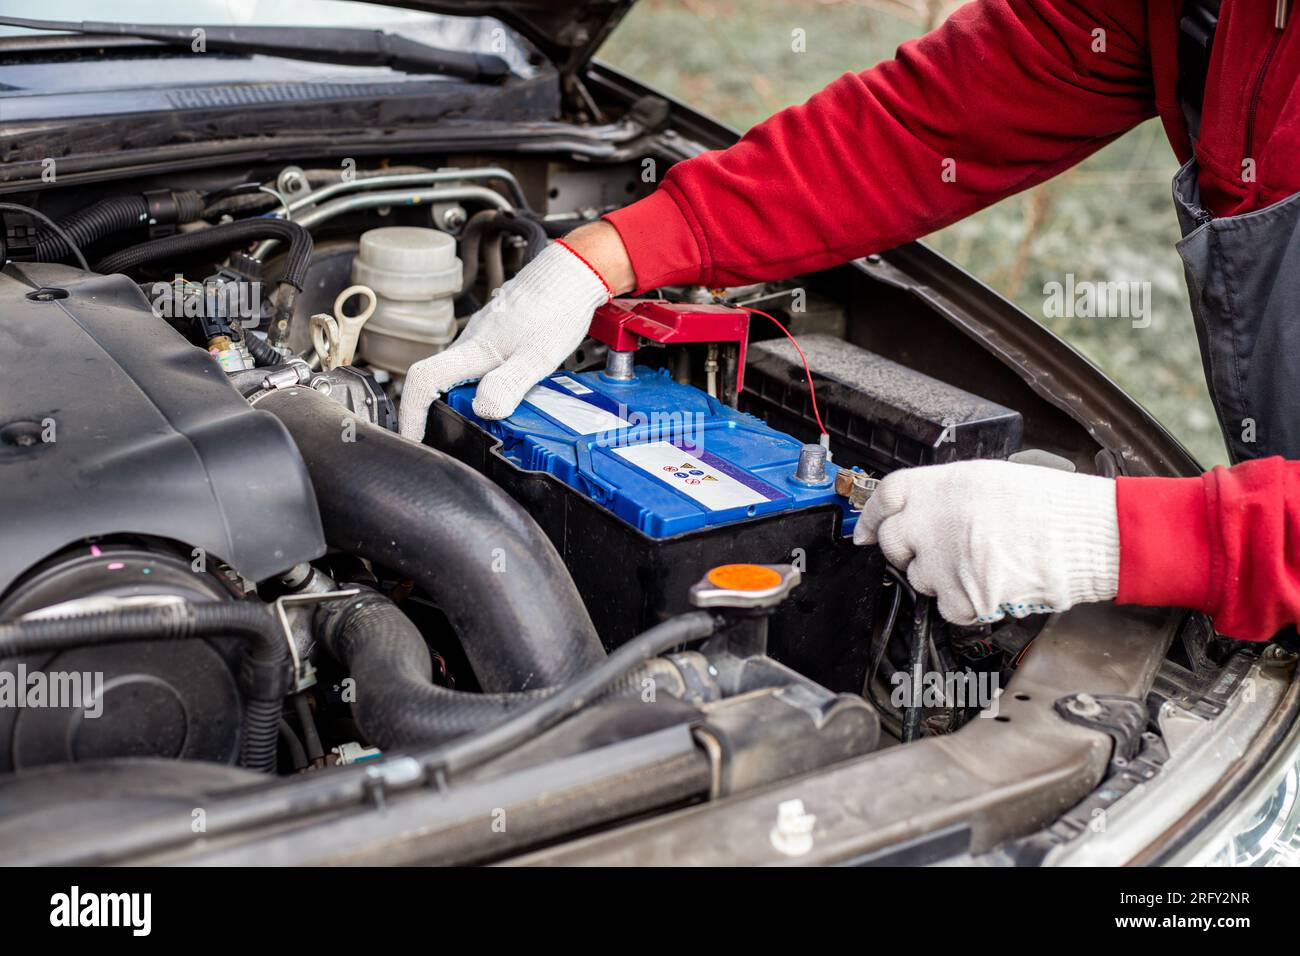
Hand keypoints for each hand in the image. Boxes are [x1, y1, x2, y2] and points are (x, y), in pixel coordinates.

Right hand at [398, 222, 634, 439]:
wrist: (572, 276)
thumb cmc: (556, 310)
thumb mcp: (536, 356)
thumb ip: (509, 384)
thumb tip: (483, 410)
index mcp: (472, 350)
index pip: (422, 381)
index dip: (411, 414)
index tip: (414, 437)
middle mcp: (469, 342)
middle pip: (436, 381)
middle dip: (437, 412)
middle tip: (455, 438)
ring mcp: (481, 336)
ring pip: (459, 373)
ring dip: (464, 399)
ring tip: (485, 422)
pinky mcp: (495, 335)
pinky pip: (477, 364)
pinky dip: (483, 384)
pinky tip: (507, 391)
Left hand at [854, 459, 1118, 625]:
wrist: (1092, 536)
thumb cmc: (1051, 507)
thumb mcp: (987, 480)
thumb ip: (942, 494)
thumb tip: (912, 510)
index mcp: (942, 486)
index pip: (885, 498)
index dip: (871, 515)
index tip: (864, 530)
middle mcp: (936, 522)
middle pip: (891, 542)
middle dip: (904, 550)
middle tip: (931, 551)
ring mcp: (948, 562)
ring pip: (919, 578)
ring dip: (939, 577)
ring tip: (980, 563)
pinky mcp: (966, 597)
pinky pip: (947, 607)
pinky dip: (964, 603)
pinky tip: (990, 584)